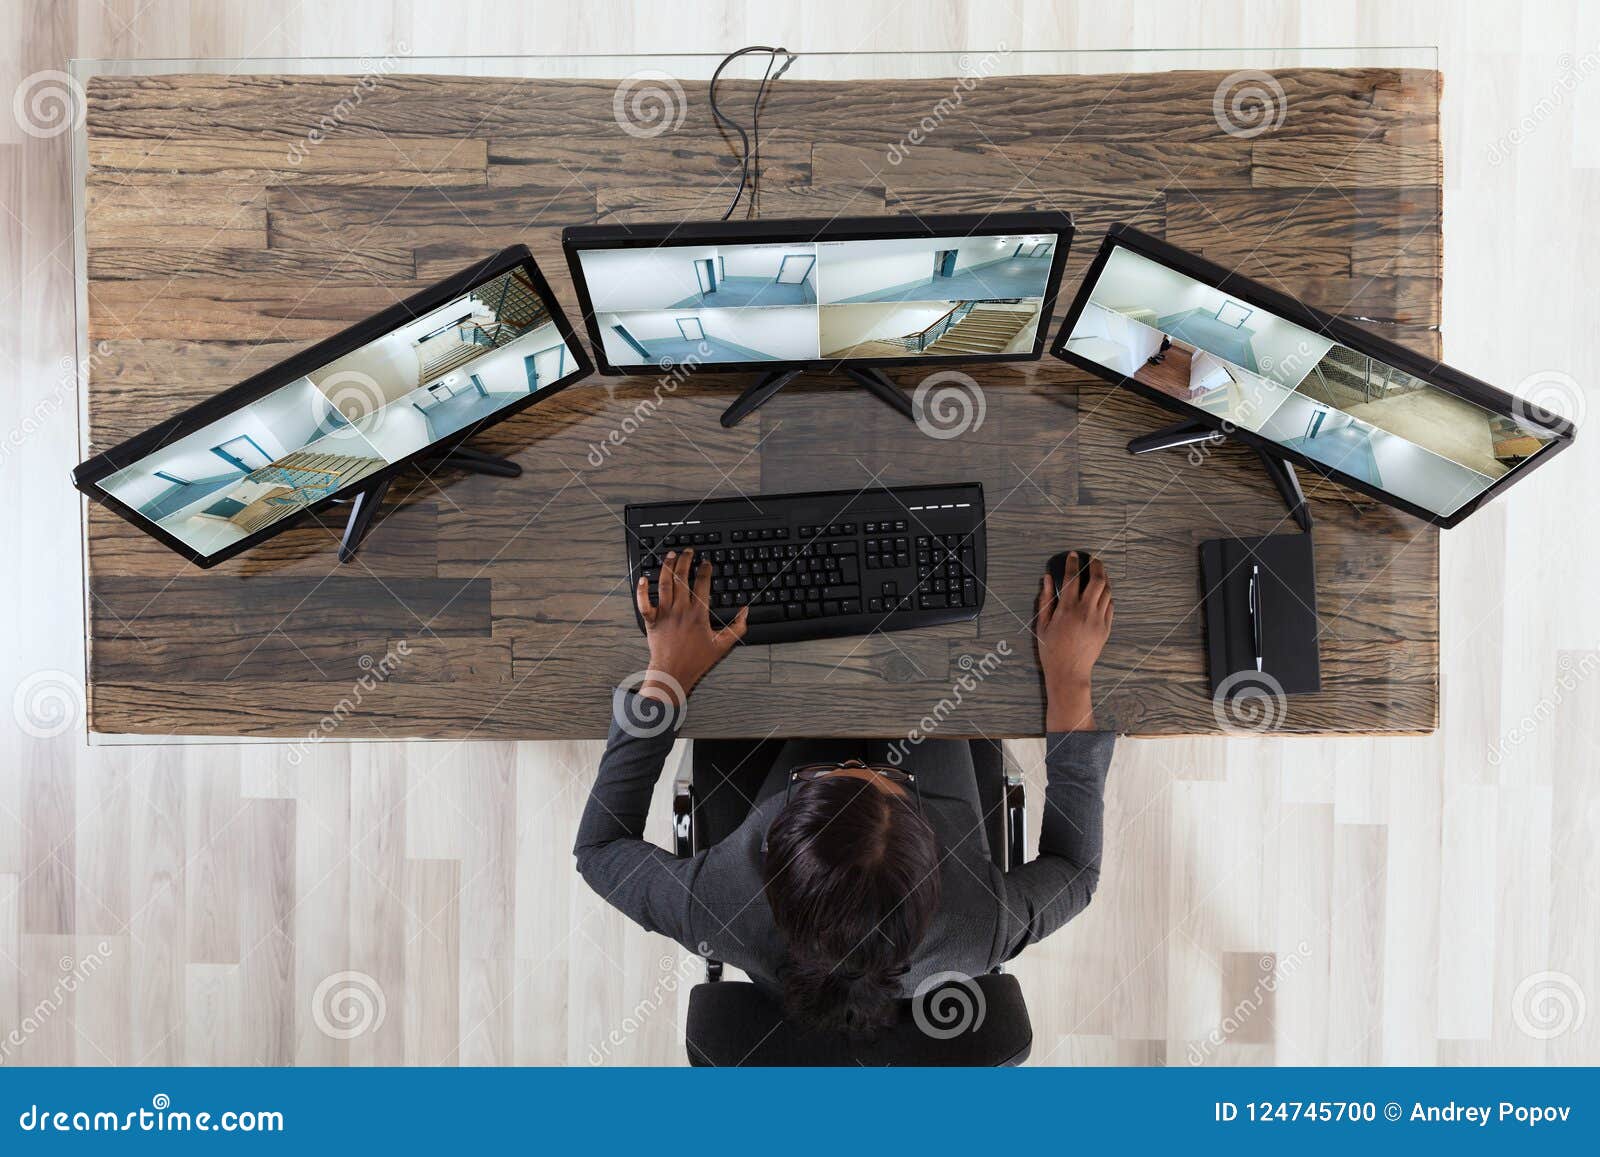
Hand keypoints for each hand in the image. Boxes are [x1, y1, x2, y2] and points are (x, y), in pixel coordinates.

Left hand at [634, 548, 747, 707]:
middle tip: (688, 551)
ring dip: (667, 567)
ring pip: (665, 584)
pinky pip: (644, 603)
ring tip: (670, 555)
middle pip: (682, 578)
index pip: (702, 584)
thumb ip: (738, 627)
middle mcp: (681, 610)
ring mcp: (665, 614)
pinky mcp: (651, 621)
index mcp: (698, 614)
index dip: (705, 570)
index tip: (706, 563)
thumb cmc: (696, 661)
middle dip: (686, 561)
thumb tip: (746, 611)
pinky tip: (643, 578)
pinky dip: (642, 590)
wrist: (673, 674)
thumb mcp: (723, 645)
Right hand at [1035, 553, 1113, 730]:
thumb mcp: (1042, 624)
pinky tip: (1102, 593)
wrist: (1069, 672)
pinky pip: (1110, 606)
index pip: (1073, 578)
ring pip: (1107, 592)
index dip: (1073, 563)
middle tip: (1093, 559)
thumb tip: (1047, 579)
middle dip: (1096, 566)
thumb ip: (1046, 599)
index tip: (1073, 555)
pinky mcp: (1105, 628)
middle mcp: (1086, 611)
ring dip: (1104, 579)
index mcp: (1067, 609)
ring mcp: (1098, 620)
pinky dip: (1107, 595)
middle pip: (1098, 580)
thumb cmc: (1051, 650)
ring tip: (1099, 573)